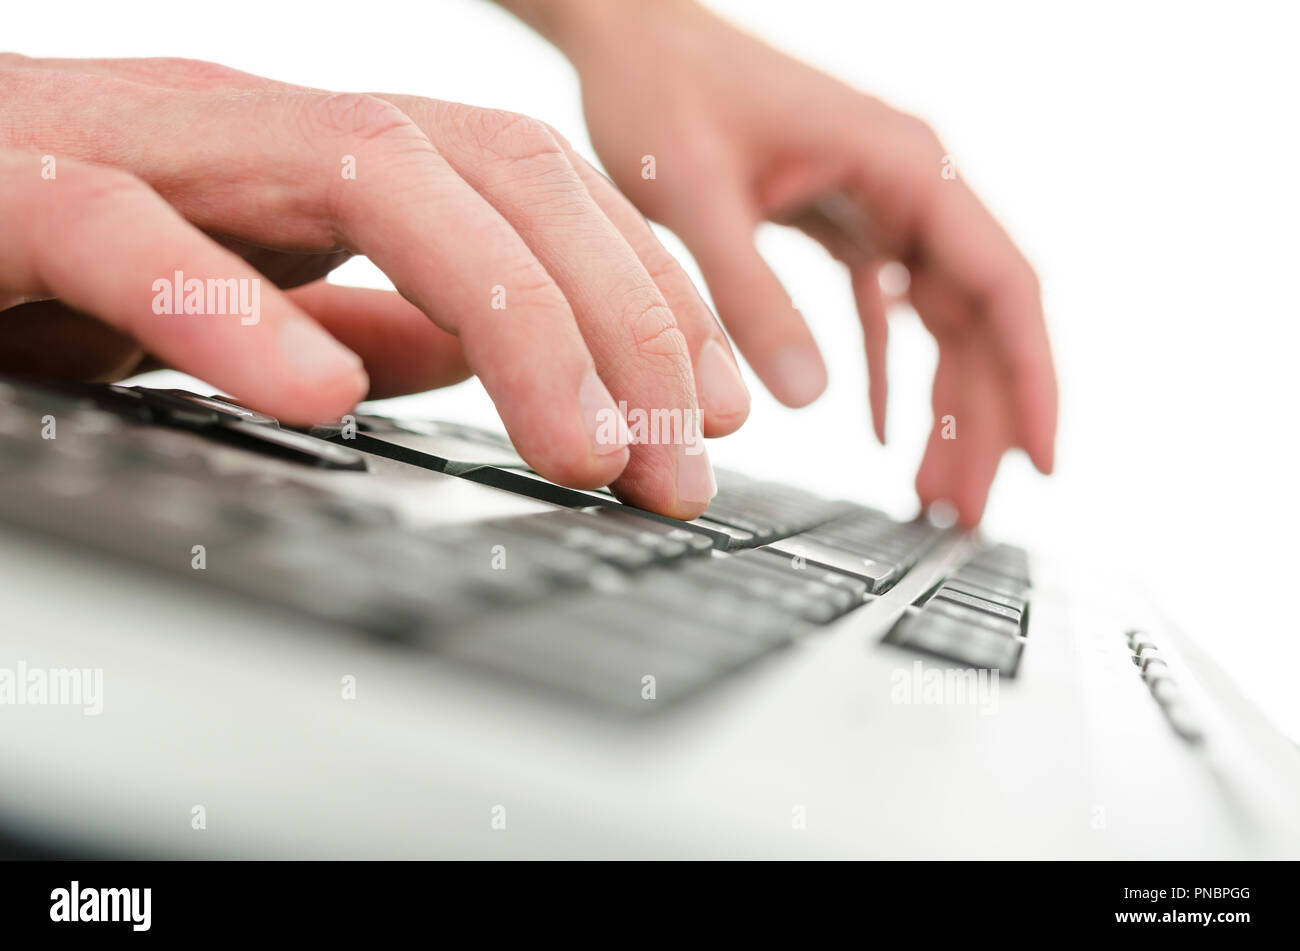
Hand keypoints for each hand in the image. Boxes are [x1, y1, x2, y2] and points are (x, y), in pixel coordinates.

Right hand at [0, 54, 752, 517]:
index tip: (717, 411)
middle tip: (679, 461)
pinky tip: (326, 396)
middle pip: (500, 174)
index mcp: (331, 160)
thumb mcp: (259, 297)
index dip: (646, 296)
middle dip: (620, 319)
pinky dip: (232, 309)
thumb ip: (367, 313)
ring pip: (370, 174)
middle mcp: (267, 129)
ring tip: (578, 448)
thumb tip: (481, 358)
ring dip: (507, 315)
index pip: (539, 195)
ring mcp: (149, 142)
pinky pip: (127, 231)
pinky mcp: (11, 188)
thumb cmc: (54, 253)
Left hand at [516, 0, 1057, 525]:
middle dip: (981, 419)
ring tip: (930, 492)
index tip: (1039, 463)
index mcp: (904, 167)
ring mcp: (881, 202)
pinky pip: (887, 307)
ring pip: (941, 319)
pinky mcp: (844, 219)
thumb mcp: (698, 197)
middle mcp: (910, 184)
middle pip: (979, 317)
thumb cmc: (660, 91)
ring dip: (941, 404)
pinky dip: (888, 369)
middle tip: (963, 516)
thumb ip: (749, 294)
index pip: (1002, 284)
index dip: (1030, 378)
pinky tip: (878, 428)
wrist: (629, 35)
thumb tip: (808, 400)